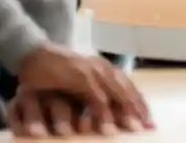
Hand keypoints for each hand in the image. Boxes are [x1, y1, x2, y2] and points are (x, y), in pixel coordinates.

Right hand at [14, 42, 151, 135]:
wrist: (35, 54)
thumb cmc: (58, 72)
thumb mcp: (81, 82)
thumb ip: (95, 96)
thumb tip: (111, 114)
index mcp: (106, 70)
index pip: (129, 89)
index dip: (140, 106)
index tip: (151, 123)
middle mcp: (103, 69)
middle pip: (127, 92)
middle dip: (138, 111)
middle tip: (148, 129)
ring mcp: (93, 71)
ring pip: (116, 94)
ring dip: (126, 113)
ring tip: (134, 131)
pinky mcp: (79, 76)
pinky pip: (96, 97)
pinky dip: (103, 112)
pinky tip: (108, 127)